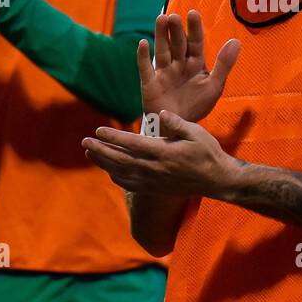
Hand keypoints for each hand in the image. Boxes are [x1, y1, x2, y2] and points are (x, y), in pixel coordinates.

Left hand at [82, 110, 241, 198]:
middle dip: (100, 149)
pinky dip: (116, 176)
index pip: (131, 144)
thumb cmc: (208, 153)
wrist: (217, 181)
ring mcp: (153, 181)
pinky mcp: (154, 189)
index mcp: (163, 152)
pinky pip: (129, 184)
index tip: (98, 130)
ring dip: (103, 162)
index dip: (112, 137)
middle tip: (84, 141)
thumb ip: (177, 123)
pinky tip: (108, 169)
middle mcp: (154, 168)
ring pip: (121, 172)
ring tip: (89, 152)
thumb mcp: (197, 133)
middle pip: (120, 159)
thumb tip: (161, 113)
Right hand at [138, 10, 239, 124]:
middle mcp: (178, 65)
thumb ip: (223, 64)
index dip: (194, 28)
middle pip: (177, 44)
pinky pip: (146, 68)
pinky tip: (143, 43)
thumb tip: (235, 40)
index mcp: (194, 64)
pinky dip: (143, 56)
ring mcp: (163, 73)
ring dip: (161, 35)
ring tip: (161, 18)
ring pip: (162, 50)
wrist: (179, 128)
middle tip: (174, 16)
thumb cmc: (197, 106)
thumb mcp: (214, 85)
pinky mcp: (150, 83)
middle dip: (176, 30)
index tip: (193, 13)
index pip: (195, 42)